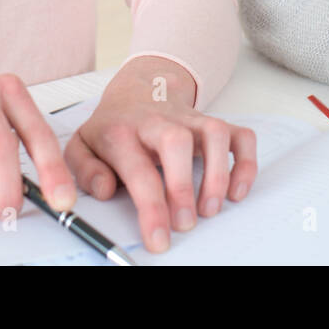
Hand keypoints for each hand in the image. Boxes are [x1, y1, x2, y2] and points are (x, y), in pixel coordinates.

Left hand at [64, 56, 256, 252]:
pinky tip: (236, 190)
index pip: (137, 169)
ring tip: (211, 209)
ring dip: (218, 173)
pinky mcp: (213, 122)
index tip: (159, 239)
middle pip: (176, 141)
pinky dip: (245, 163)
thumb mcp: (83, 145)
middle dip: (184, 186)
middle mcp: (159, 122)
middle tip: (186, 223)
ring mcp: (190, 120)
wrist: (139, 89)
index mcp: (122, 132)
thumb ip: (85, 171)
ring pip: (213, 132)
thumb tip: (104, 191)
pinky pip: (239, 135)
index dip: (151, 208)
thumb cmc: (114, 127)